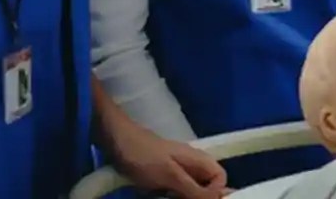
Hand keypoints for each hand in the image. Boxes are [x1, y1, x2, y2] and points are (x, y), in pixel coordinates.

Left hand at [110, 121, 229, 198]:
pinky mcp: (161, 177)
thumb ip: (194, 189)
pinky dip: (167, 197)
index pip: (220, 178)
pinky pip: (173, 192)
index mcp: (199, 160)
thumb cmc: (144, 157)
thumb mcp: (171, 176)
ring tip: (164, 197)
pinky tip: (156, 197)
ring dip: (180, 198)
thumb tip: (221, 197)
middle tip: (176, 198)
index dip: (216, 192)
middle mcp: (191, 165)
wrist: (115, 142)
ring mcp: (175, 171)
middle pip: (205, 187)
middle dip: (195, 197)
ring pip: (188, 191)